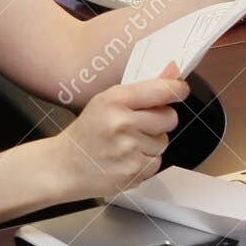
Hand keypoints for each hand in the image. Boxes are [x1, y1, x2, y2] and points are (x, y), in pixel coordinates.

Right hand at [50, 62, 186, 198]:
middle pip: (169, 118)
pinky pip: (156, 162)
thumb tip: (174, 72)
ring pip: (163, 142)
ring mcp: (128, 151)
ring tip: (126, 144)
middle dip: (160, 120)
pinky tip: (125, 159)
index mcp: (114, 101)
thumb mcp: (106, 101)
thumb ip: (142, 89)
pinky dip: (145, 161)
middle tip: (140, 123)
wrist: (64, 166)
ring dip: (151, 142)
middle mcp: (122, 124)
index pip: (160, 90)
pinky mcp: (133, 173)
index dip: (176, 89)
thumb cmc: (87, 131)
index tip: (180, 89)